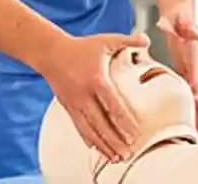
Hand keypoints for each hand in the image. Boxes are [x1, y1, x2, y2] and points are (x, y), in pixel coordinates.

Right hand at [38, 31, 149, 162]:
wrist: (50, 53)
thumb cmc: (82, 46)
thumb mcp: (105, 41)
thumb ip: (128, 41)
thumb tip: (147, 39)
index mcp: (96, 79)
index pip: (112, 105)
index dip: (123, 121)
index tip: (134, 134)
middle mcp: (84, 94)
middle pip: (101, 122)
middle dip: (114, 139)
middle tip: (128, 153)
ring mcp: (74, 103)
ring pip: (89, 129)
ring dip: (102, 145)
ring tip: (115, 157)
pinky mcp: (67, 107)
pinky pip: (79, 126)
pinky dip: (88, 138)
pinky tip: (97, 148)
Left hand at [157, 4, 197, 133]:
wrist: (180, 12)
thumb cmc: (177, 17)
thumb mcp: (177, 18)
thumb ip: (185, 25)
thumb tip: (195, 31)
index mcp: (193, 54)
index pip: (197, 75)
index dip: (197, 91)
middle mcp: (194, 64)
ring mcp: (191, 68)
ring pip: (195, 94)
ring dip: (196, 112)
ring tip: (194, 131)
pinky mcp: (185, 70)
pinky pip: (188, 91)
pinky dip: (188, 105)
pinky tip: (184, 117)